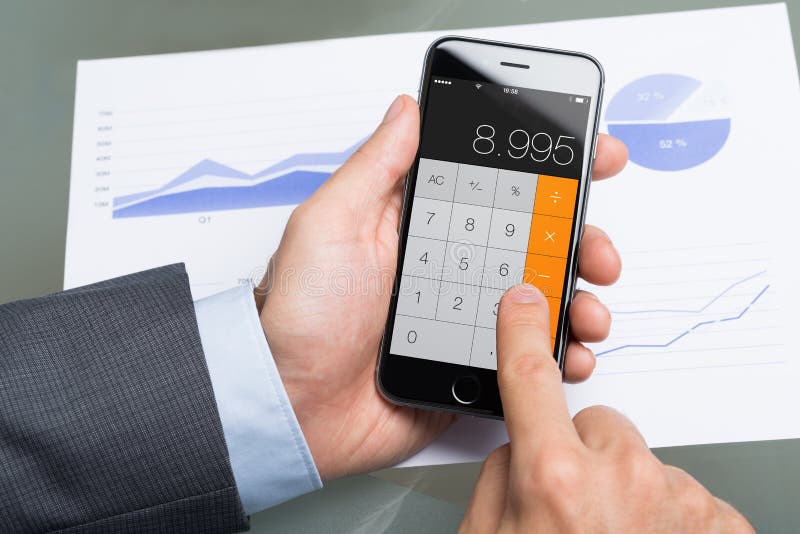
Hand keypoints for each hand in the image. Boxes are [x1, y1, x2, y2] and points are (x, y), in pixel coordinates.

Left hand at [256, 95, 626, 480]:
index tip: (588, 156)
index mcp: (420, 229)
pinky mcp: (469, 366)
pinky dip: (558, 354)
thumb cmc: (300, 315)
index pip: (494, 189)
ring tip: (587, 309)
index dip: (544, 170)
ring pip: (539, 299)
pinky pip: (526, 356)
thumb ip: (376, 167)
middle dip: (578, 239)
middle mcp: (448, 270)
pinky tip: (568, 352)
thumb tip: (407, 110)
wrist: (293, 406)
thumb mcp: (331, 223)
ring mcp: (463, 320)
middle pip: (531, 243)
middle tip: (597, 249)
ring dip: (578, 298)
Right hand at [460, 284, 753, 532]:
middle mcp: (623, 480)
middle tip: (574, 515)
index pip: (531, 378)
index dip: (522, 334)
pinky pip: (682, 495)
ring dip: (628, 497)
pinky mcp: (721, 524)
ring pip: (643, 465)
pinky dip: (667, 520)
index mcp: (554, 479)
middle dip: (583, 457)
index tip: (525, 303)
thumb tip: (522, 444)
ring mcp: (679, 501)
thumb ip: (500, 477)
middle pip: (599, 426)